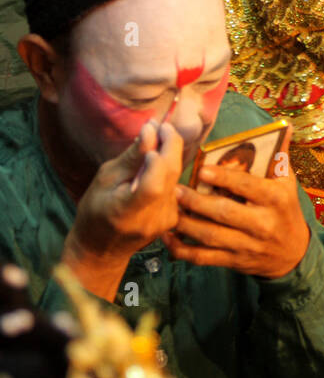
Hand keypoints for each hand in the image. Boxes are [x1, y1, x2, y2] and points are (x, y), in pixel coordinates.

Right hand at [62, 120, 182, 300]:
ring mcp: (165, 220)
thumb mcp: (105, 179)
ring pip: (175, 177)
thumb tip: (152, 128)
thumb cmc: (95, 211)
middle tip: (161, 126)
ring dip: (168, 157)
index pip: (155, 182)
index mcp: (128, 211)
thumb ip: (132, 156)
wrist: (101, 250)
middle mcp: (152, 218)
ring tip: (151, 148)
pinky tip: (151, 172)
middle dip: (170, 144)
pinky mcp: (172, 218)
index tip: (155, 130)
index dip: (159, 154)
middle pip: (171, 174)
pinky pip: (174, 186)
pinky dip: (166, 173)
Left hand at [165, 160, 310, 278]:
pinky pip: (204, 258)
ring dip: (185, 225)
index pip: (247, 186)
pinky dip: (182, 250)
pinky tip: (167, 237)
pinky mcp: (233, 261)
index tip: (201, 170)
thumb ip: (279, 155)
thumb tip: (283, 125)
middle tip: (173, 189)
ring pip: (210, 236)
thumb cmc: (285, 209)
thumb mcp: (287, 182)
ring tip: (167, 210)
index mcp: (275, 199)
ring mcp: (246, 245)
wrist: (292, 253)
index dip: (223, 179)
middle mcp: (261, 223)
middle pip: (224, 212)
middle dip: (196, 202)